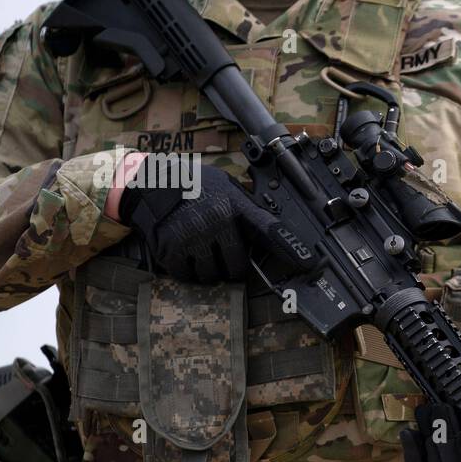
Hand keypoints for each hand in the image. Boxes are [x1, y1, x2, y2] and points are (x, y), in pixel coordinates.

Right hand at [118, 155, 305, 283]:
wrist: (150, 184)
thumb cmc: (194, 187)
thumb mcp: (225, 188)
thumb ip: (245, 209)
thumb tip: (271, 232)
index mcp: (234, 206)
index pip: (269, 231)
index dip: (291, 250)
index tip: (310, 264)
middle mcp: (217, 222)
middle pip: (237, 267)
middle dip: (231, 267)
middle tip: (220, 254)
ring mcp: (194, 237)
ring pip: (213, 276)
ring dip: (208, 271)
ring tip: (199, 250)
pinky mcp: (172, 250)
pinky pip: (188, 277)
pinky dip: (187, 271)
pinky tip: (183, 253)